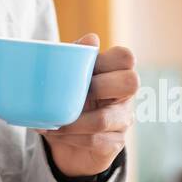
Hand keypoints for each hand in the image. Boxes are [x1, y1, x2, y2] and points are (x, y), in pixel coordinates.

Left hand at [41, 34, 137, 178]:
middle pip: (131, 82)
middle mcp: (125, 95)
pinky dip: (70, 137)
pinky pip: (95, 140)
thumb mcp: (68, 77)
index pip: (126, 57)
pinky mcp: (115, 143)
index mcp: (115, 72)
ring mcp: (123, 120)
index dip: (106, 59)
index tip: (82, 67)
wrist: (66, 139)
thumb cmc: (69, 98)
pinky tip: (54, 132)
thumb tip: (91, 38)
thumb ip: (76, 57)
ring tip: (50, 121)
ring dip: (72, 121)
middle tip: (72, 93)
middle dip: (98, 87)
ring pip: (104, 119)